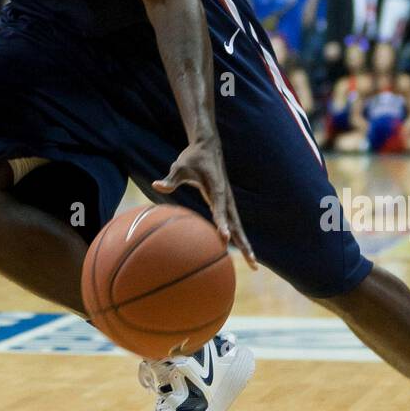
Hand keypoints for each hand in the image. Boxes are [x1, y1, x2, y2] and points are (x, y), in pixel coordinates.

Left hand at [152, 137, 256, 268]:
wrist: (208, 146)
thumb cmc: (192, 157)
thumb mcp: (179, 166)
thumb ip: (170, 178)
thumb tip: (156, 185)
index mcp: (217, 188)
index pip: (220, 208)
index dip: (222, 223)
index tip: (225, 237)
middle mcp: (227, 197)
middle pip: (237, 223)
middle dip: (244, 242)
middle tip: (252, 262)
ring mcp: (228, 200)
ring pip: (238, 225)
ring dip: (245, 243)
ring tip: (253, 264)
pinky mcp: (226, 202)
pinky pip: (233, 222)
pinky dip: (238, 236)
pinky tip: (239, 250)